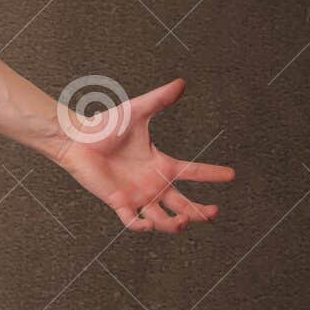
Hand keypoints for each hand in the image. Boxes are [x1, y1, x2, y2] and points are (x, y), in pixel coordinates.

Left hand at [56, 79, 234, 233]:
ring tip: (184, 221)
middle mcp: (153, 184)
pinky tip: (148, 226)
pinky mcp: (118, 202)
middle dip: (200, 212)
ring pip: (162, 219)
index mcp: (161, 164)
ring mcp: (137, 196)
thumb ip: (159, 99)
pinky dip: (142, 227)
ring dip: (175, 224)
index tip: (232, 174)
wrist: (77, 138)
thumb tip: (181, 82)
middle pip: (183, 204)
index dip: (212, 173)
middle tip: (213, 212)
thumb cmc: (105, 125)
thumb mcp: (137, 111)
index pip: (193, 172)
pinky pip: (133, 222)